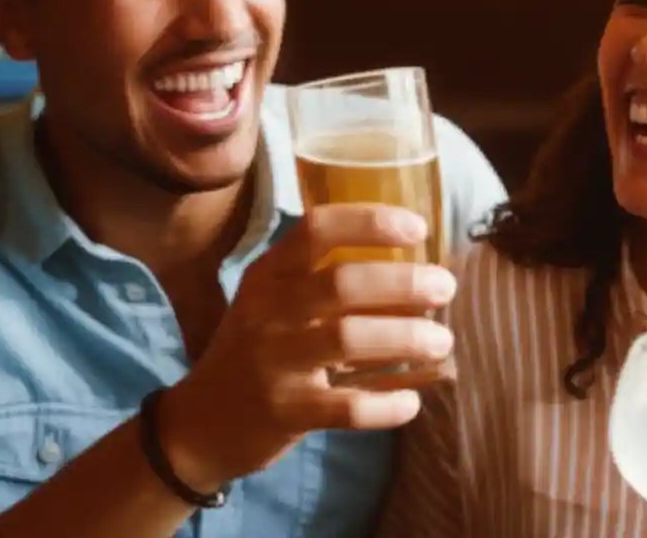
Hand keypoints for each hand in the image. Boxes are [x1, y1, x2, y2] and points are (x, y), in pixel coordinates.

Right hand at [157, 204, 456, 491]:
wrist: (200, 424)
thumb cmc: (259, 351)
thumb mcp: (273, 302)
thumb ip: (325, 281)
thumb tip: (416, 271)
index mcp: (268, 274)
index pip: (317, 229)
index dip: (371, 222)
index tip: (418, 228)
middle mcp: (266, 311)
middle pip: (342, 282)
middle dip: (405, 282)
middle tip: (445, 287)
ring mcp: (273, 362)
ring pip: (348, 339)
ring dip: (406, 337)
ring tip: (441, 341)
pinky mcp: (284, 413)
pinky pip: (346, 407)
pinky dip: (386, 406)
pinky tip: (411, 403)